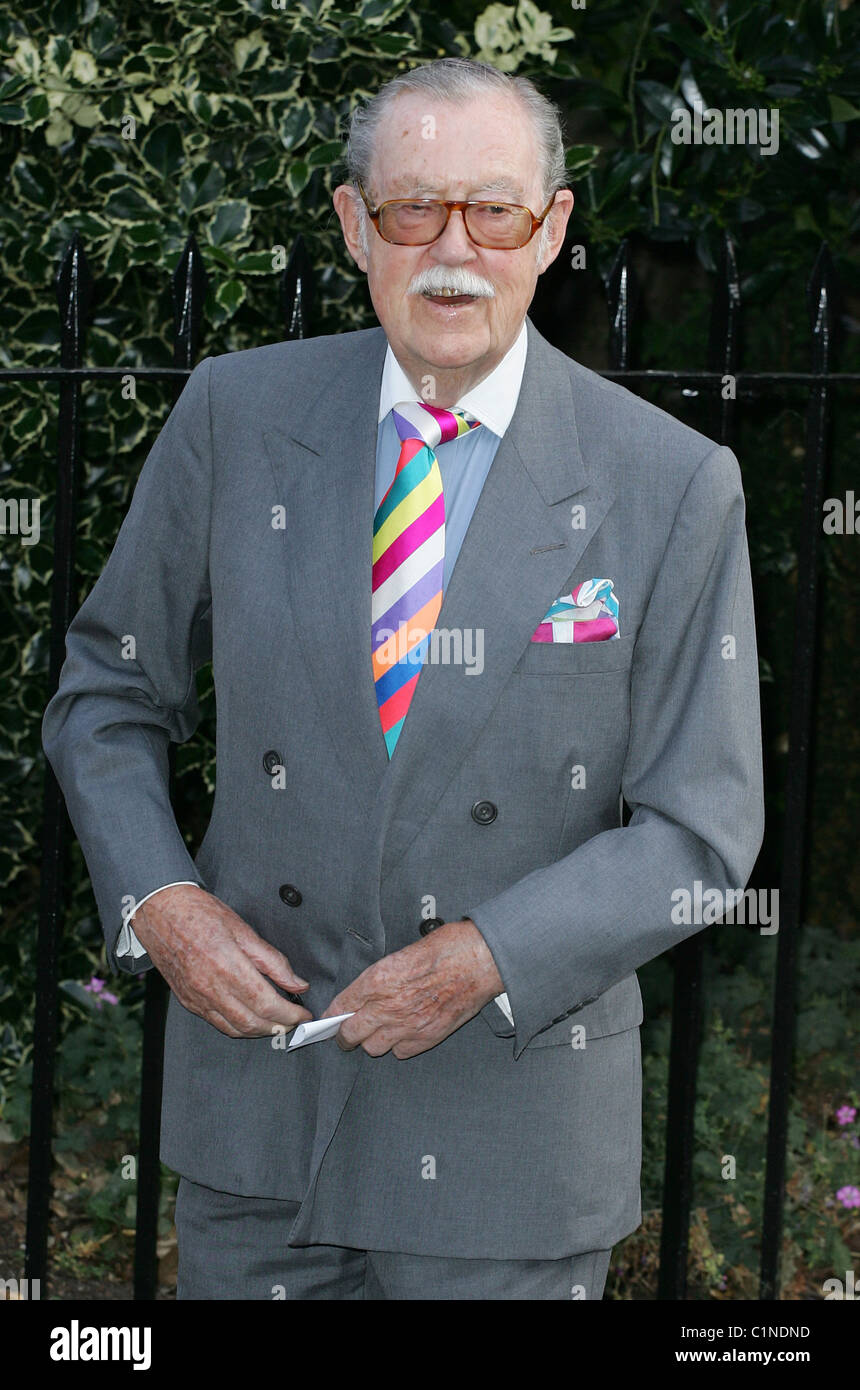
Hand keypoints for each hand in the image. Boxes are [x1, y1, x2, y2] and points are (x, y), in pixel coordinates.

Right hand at [131, 883, 312, 1038]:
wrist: (160, 911)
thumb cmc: (200, 913)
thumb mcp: (243, 929)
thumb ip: (272, 960)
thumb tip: (297, 983)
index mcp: (227, 966)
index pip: (266, 1003)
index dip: (290, 1014)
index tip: (304, 1013)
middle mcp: (210, 987)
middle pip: (252, 1023)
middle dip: (279, 1027)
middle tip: (295, 1020)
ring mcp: (196, 998)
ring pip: (234, 1029)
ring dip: (260, 1032)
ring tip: (278, 1023)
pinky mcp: (187, 1001)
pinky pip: (217, 1024)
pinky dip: (238, 1027)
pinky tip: (251, 1019)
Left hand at [320, 919, 503, 1059]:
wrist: (479, 960)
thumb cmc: (446, 948)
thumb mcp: (402, 953)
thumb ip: (380, 976)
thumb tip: (364, 991)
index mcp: (378, 979)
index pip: (341, 1005)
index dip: (333, 1014)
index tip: (331, 1017)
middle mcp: (388, 1006)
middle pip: (351, 1034)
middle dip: (344, 1035)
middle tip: (344, 1034)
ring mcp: (407, 1025)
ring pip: (373, 1048)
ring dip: (372, 1041)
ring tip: (376, 1033)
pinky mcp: (427, 1037)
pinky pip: (400, 1053)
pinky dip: (398, 1046)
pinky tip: (402, 1034)